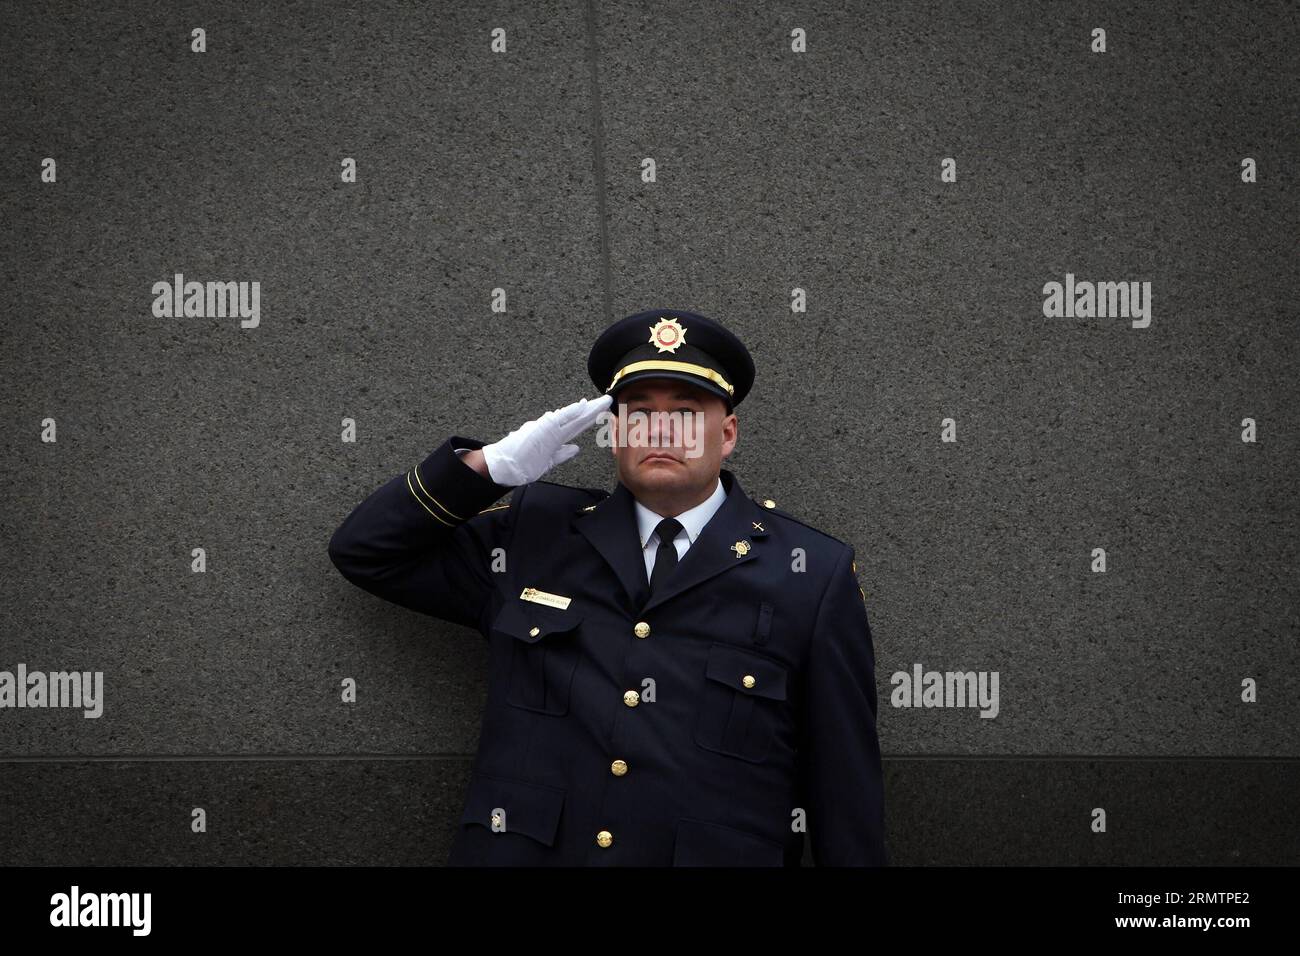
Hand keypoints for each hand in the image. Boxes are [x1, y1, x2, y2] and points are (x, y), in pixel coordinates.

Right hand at [480, 394, 612, 485]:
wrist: (506, 465)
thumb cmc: (522, 460)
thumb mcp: (549, 459)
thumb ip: (563, 453)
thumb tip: (576, 448)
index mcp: (556, 436)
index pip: (578, 425)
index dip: (591, 417)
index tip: (602, 411)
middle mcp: (554, 429)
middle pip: (579, 418)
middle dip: (594, 409)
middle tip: (608, 399)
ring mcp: (549, 428)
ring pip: (573, 416)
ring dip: (588, 408)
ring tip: (602, 401)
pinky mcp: (543, 429)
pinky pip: (560, 419)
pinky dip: (571, 411)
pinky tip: (582, 405)